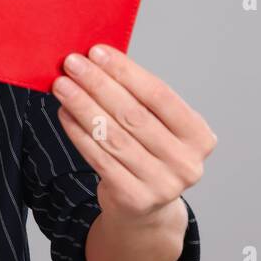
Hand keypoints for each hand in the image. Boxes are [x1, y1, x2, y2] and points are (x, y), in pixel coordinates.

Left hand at [51, 43, 216, 221]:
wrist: (145, 209)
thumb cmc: (148, 153)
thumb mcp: (156, 128)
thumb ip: (137, 100)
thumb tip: (96, 61)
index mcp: (199, 137)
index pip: (160, 95)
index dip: (126, 72)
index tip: (97, 51)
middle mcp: (187, 162)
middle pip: (134, 115)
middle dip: (98, 85)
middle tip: (72, 63)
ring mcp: (163, 184)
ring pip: (113, 136)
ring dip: (82, 106)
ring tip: (61, 85)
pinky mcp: (134, 198)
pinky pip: (98, 158)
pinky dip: (78, 133)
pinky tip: (64, 113)